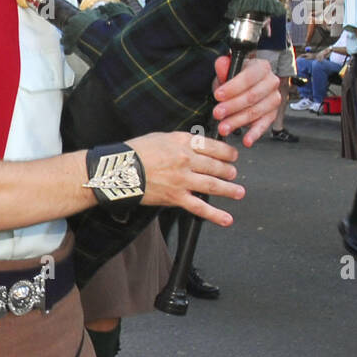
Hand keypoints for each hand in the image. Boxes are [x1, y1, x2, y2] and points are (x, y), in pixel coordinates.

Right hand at [126, 131, 242, 227]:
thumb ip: (179, 141)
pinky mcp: (176, 197)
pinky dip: (215, 215)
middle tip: (233, 173)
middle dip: (228, 170)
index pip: (213, 146)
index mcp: (182, 142)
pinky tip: (227, 219)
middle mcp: (186, 159)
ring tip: (238, 192)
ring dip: (229, 189)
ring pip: (213, 185)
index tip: (232, 155)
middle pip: (216, 165)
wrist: (118, 170)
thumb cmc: (134, 152)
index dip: (227, 152)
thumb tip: (194, 146)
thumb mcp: (159, 137)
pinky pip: (199, 207)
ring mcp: (183, 180)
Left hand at [212, 56, 280, 144]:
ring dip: (238, 121)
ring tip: (223, 128)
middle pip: (252, 96)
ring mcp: (274, 99)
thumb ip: (224, 68)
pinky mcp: (272, 114)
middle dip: (232, 106)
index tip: (218, 96)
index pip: (249, 77)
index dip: (233, 87)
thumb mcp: (227, 71)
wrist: (243, 87)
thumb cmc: (236, 79)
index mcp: (261, 67)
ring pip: (256, 112)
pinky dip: (255, 134)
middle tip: (217, 113)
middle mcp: (271, 82)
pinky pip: (264, 125)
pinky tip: (246, 141)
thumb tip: (221, 63)